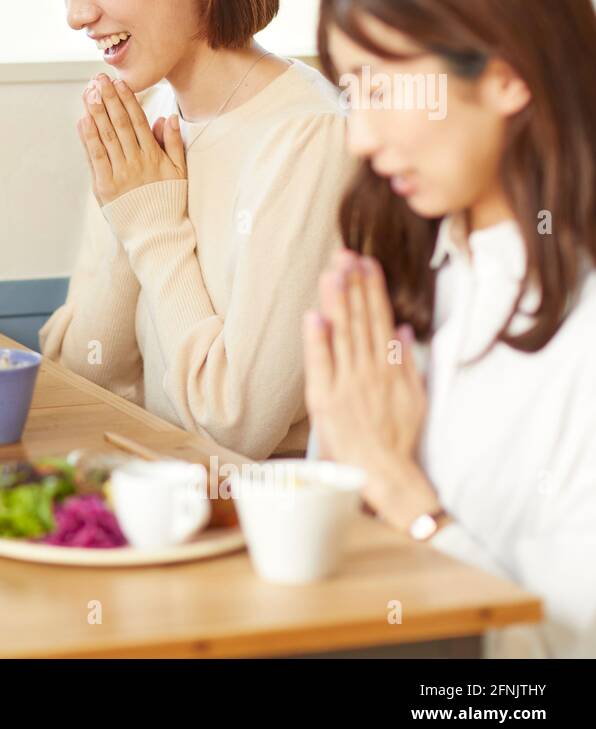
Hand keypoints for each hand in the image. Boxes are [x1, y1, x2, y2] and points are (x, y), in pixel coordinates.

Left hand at [78, 73, 185, 204]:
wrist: (157, 235)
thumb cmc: (168, 202)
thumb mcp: (179, 172)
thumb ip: (174, 143)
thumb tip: (169, 117)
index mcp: (154, 155)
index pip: (138, 121)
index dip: (128, 100)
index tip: (119, 82)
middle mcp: (136, 161)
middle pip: (120, 123)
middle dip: (108, 99)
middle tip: (99, 79)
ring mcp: (120, 173)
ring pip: (107, 136)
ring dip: (96, 112)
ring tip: (89, 92)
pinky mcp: (105, 186)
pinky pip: (96, 157)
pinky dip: (88, 138)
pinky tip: (83, 120)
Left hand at [302, 249, 439, 529]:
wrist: (385, 474)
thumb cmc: (397, 440)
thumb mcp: (414, 398)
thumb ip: (408, 362)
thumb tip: (403, 328)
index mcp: (389, 368)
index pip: (379, 319)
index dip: (372, 289)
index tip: (367, 262)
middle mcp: (369, 371)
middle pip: (360, 320)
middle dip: (354, 285)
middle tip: (346, 254)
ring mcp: (347, 384)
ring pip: (342, 335)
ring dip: (338, 302)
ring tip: (333, 273)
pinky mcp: (326, 400)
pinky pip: (321, 365)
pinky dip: (318, 341)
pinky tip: (314, 317)